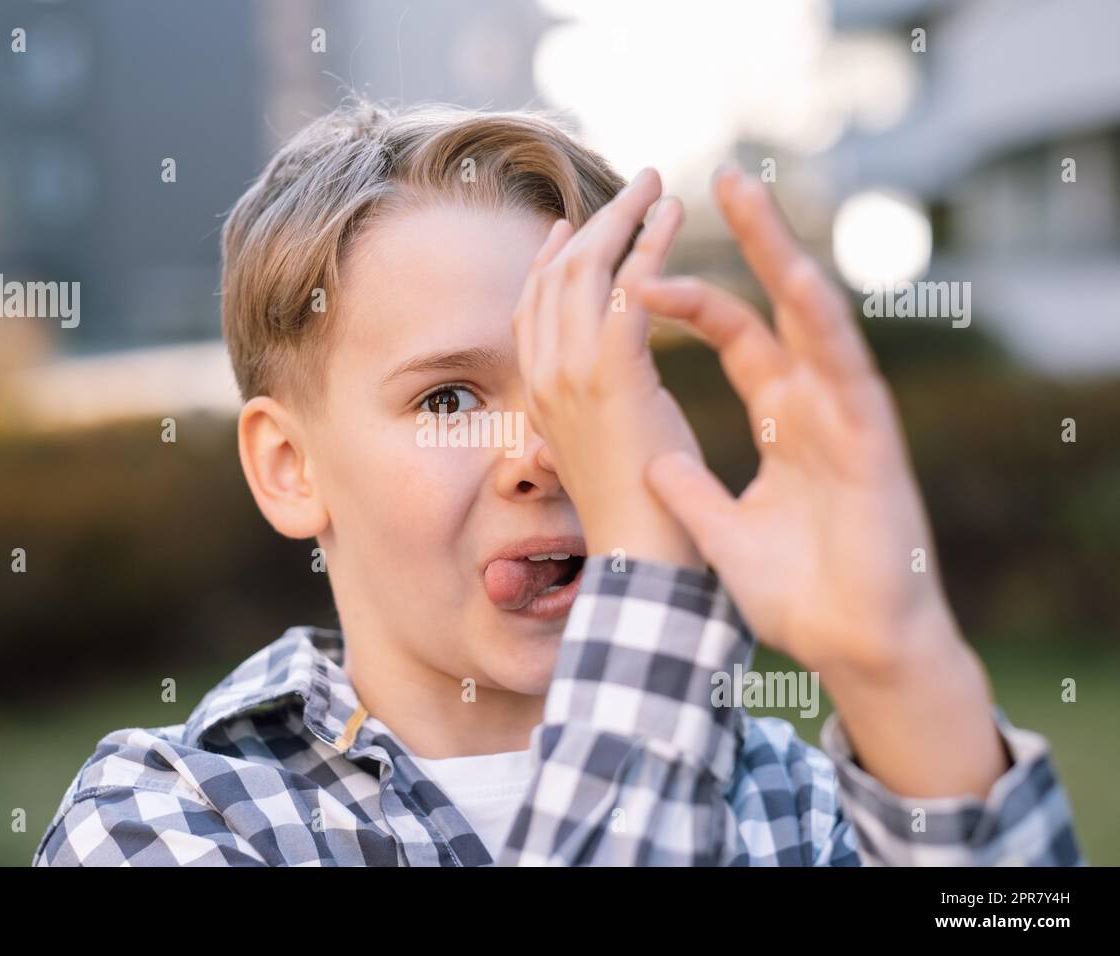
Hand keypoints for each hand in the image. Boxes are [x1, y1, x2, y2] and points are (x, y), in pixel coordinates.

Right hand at [513, 168, 703, 568]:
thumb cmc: (632, 512)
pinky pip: (628, 291)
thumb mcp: (596, 448)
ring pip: (588, 271)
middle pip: (557, 275)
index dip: (552, 260)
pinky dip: (650, 246)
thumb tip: (580, 402)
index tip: (574, 224)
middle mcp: (543, 376)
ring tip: (660, 185)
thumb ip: (584, 412)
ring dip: (625, 219)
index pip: (533, 307)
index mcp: (539, 393)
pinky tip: (675, 218)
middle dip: (597, 222)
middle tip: (639, 185)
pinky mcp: (613, 376)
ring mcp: (571, 374)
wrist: (640, 559)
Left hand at [640, 167, 958, 678]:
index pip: (729, 333)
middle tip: (712, 176)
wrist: (852, 642)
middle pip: (770, 303)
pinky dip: (821, 323)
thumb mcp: (725, 529)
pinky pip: (845, 368)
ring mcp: (843, 412)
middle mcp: (812, 400)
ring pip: (809, 315)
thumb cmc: (799, 591)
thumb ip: (693, 490)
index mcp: (781, 414)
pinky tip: (798, 277)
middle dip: (747, 237)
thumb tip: (652, 462)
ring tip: (745, 192)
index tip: (638, 259)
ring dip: (779, 251)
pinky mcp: (871, 438)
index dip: (686, 294)